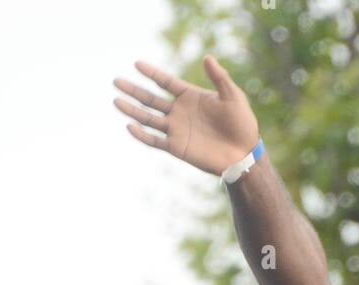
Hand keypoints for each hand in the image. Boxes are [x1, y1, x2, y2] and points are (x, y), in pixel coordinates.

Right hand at [114, 55, 259, 175]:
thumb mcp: (232, 96)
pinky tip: (130, 126)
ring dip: (132, 110)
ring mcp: (177, 129)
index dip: (151, 73)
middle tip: (116, 81)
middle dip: (134, 90)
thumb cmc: (242, 124)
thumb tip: (207, 57)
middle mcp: (180, 112)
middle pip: (151, 99)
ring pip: (148, 118)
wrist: (243, 154)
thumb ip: (219, 77)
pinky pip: (155, 140)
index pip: (165, 82)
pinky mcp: (177, 147)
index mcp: (190, 96)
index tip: (137, 64)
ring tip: (116, 101)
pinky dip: (142, 134)